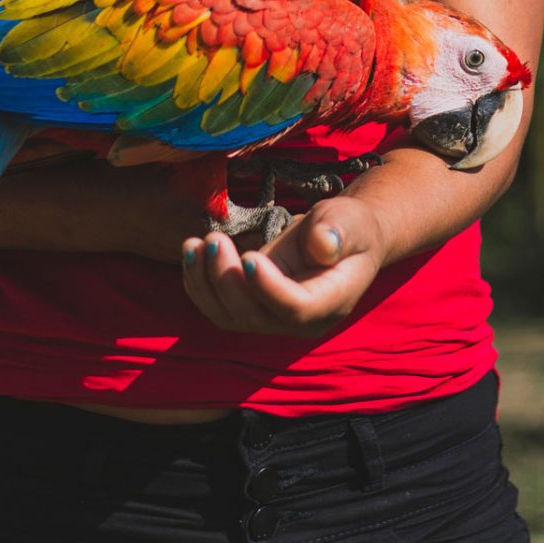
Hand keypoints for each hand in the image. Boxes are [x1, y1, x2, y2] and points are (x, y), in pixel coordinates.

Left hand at [180, 194, 387, 336]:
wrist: (341, 237)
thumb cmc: (348, 227)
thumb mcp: (350, 221)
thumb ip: (338, 232)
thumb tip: (322, 244)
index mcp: (332, 301)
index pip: (297, 308)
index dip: (269, 288)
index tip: (248, 256)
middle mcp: (301, 321)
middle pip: (255, 316)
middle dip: (227, 280)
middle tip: (214, 239)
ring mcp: (274, 319)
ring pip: (230, 317)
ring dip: (205, 283)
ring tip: (195, 244)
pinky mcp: (252, 308)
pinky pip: (219, 307)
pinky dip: (200, 283)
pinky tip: (193, 251)